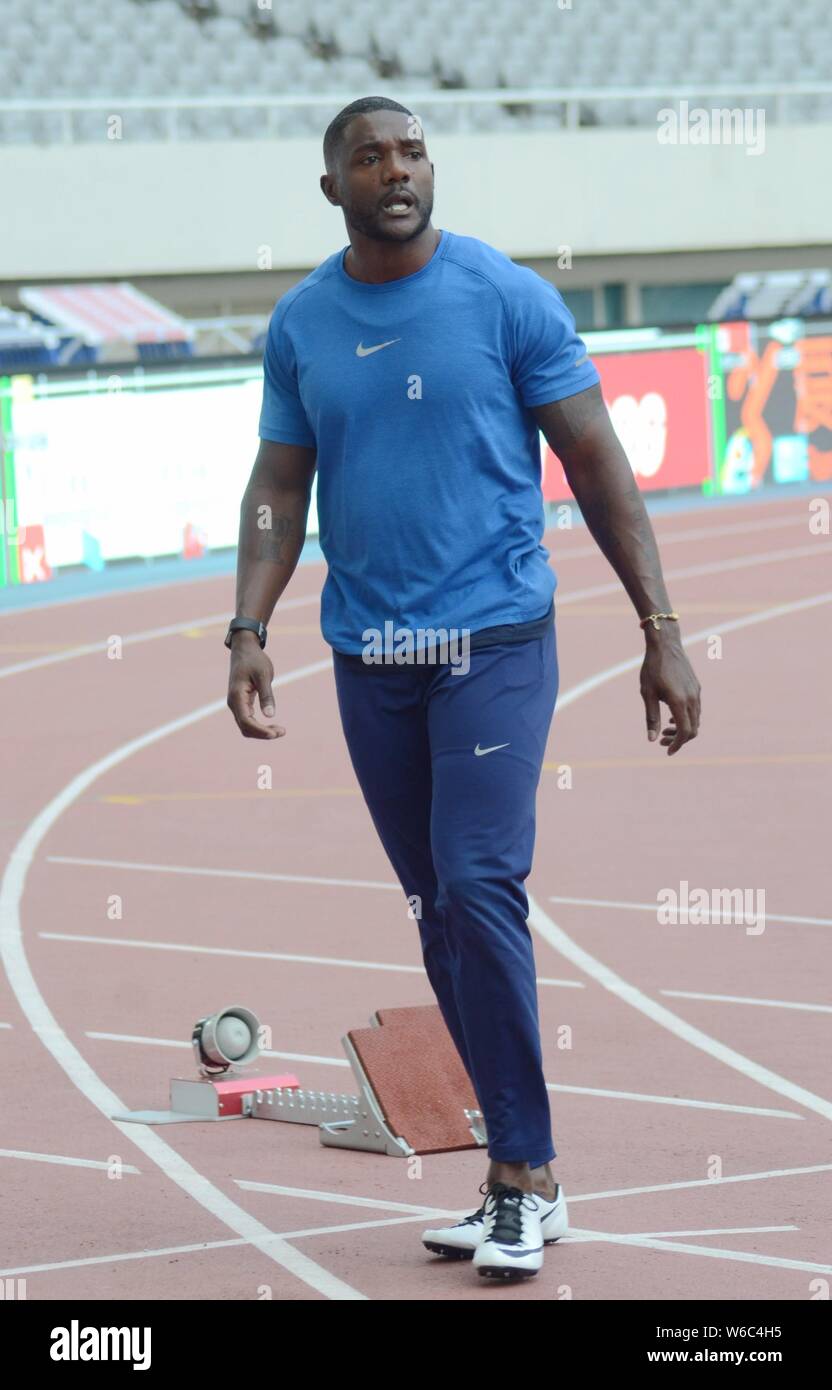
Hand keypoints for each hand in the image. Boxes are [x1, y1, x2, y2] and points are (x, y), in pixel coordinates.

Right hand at [226, 632, 284, 738]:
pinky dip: (259, 725)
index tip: (275, 733)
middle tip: (282, 731)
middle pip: (245, 727)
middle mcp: (234, 702)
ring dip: (261, 731)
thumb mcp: (263, 675)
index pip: (246, 721)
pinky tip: (273, 725)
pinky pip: (248, 720)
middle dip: (263, 733)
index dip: (260, 730)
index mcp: (237, 696)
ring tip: (280, 730)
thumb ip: (266, 695)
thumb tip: (270, 715)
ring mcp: (236, 704)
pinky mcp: (242, 703)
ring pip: (246, 726)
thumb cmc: (254, 659)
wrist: (245, 648)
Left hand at [640, 628, 700, 755]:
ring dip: (682, 729)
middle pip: (692, 729)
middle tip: (662, 741)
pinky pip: (695, 709)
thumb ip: (651, 717)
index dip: (677, 744)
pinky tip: (671, 717)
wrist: (665, 644)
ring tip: (664, 729)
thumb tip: (651, 739)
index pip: (684, 732)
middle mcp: (692, 699)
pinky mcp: (696, 687)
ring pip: (695, 720)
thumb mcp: (647, 694)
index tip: (667, 751)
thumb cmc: (652, 668)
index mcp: (679, 702)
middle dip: (678, 739)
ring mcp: (696, 692)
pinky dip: (686, 718)